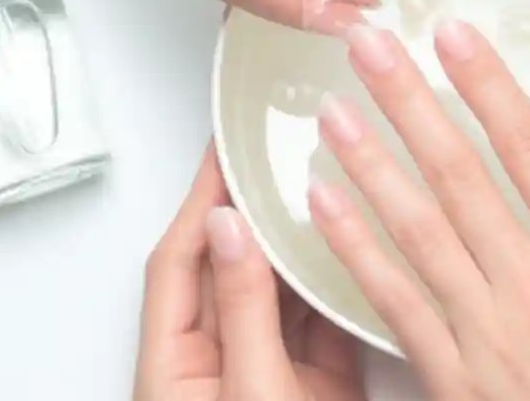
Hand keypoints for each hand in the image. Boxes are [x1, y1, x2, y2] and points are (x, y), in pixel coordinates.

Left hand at [135, 143, 363, 400]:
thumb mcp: (252, 391)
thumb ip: (243, 310)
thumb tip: (231, 229)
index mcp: (174, 370)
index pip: (177, 264)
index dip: (199, 202)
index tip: (223, 153)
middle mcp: (220, 367)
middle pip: (230, 271)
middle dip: (252, 213)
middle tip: (276, 155)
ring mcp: (271, 376)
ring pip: (282, 292)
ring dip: (298, 245)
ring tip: (319, 186)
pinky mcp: (320, 389)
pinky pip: (328, 323)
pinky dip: (341, 286)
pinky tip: (355, 248)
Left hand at [308, 21, 529, 400]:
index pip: (528, 147)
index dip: (485, 83)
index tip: (450, 35)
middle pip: (459, 172)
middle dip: (408, 102)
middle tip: (367, 47)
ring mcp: (484, 328)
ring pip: (415, 227)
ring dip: (368, 162)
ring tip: (332, 110)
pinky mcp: (451, 372)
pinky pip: (393, 300)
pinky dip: (354, 248)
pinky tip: (324, 204)